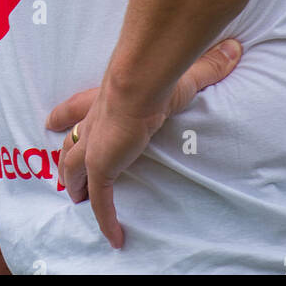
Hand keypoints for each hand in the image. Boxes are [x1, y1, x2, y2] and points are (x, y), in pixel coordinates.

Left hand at [46, 37, 241, 248]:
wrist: (140, 80)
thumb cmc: (156, 74)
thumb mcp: (183, 73)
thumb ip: (208, 65)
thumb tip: (234, 47)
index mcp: (105, 99)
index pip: (78, 107)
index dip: (65, 114)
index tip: (50, 121)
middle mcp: (95, 122)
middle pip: (72, 141)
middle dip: (65, 155)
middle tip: (60, 170)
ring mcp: (95, 146)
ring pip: (75, 169)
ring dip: (74, 184)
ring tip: (75, 199)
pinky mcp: (102, 167)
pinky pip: (100, 200)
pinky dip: (105, 219)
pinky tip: (114, 237)